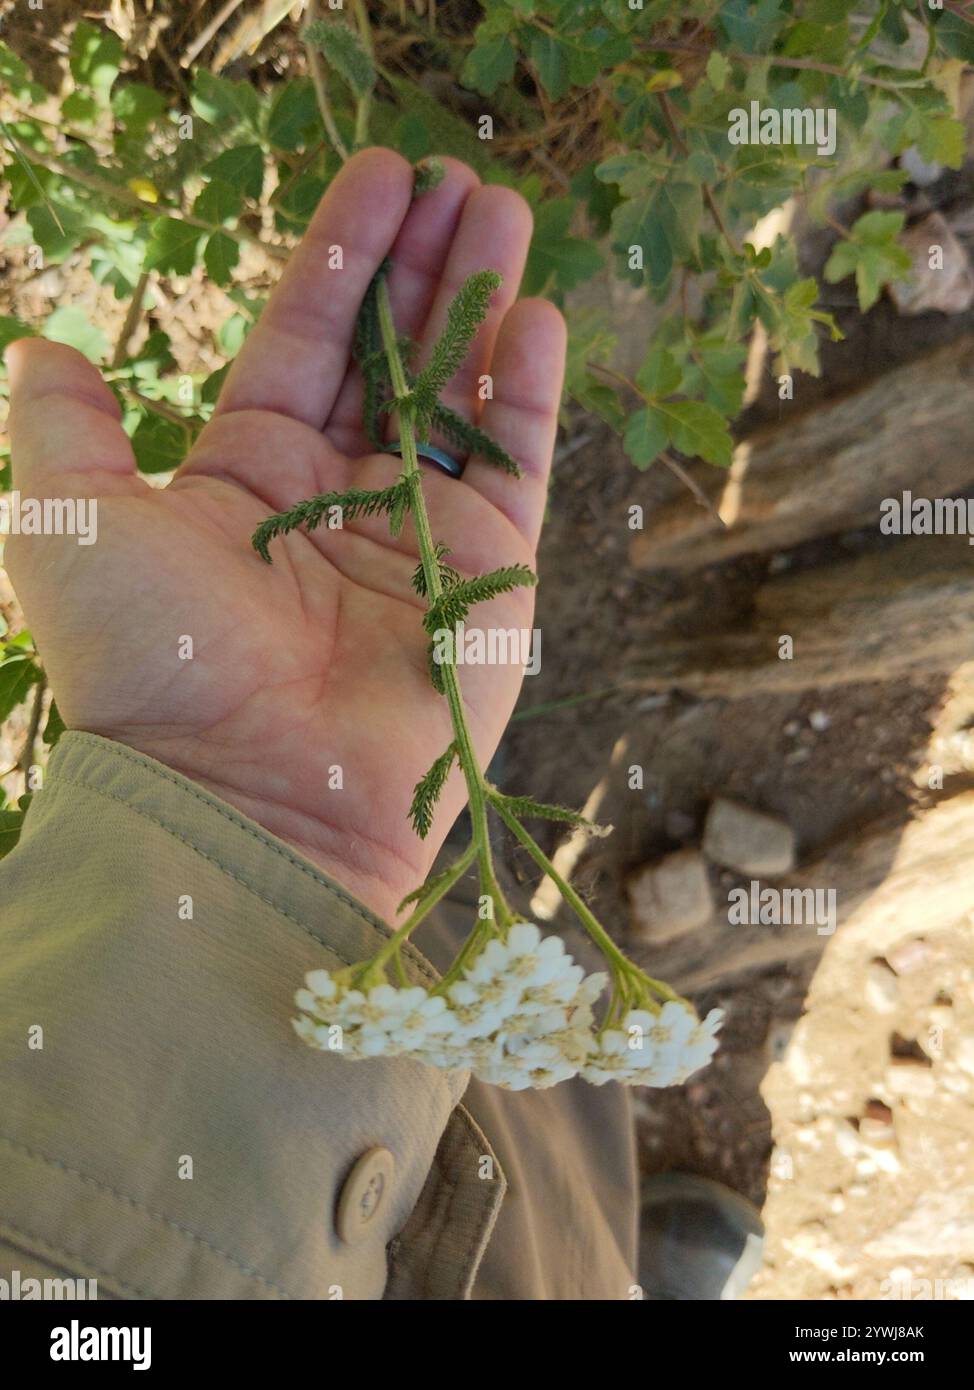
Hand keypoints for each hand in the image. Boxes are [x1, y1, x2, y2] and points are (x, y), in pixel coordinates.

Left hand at [4, 148, 565, 924]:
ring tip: (504, 207)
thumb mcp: (70, 526)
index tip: (381, 173)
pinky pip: (513, 466)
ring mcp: (421, 534)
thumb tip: (42, 349)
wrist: (246, 795)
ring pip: (458, 394)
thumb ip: (64, 432)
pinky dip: (527, 390)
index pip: (305, 339)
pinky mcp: (491, 577)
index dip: (342, 256)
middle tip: (459, 174)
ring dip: (482, 302)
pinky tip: (537, 311)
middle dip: (424, 262)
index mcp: (250, 477)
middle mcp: (339, 497)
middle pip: (392, 354)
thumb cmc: (152, 665)